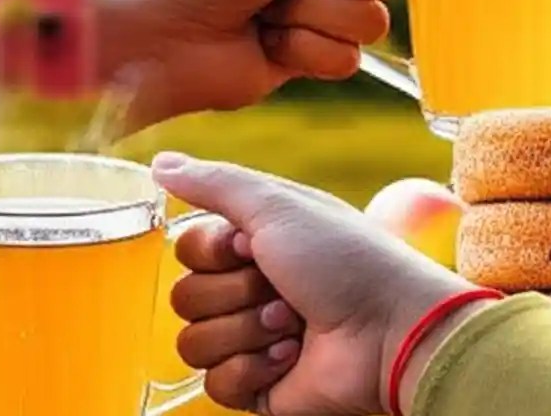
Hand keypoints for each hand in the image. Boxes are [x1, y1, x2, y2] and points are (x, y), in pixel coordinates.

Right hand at [153, 152, 479, 415]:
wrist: (390, 331)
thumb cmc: (345, 259)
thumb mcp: (278, 204)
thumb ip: (214, 183)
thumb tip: (160, 163)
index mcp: (255, 242)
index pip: (187, 249)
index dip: (213, 251)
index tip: (252, 246)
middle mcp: (250, 288)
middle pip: (185, 296)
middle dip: (235, 294)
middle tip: (283, 289)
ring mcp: (253, 339)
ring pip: (193, 342)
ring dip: (245, 331)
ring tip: (293, 325)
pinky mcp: (259, 386)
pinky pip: (214, 384)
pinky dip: (253, 370)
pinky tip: (291, 358)